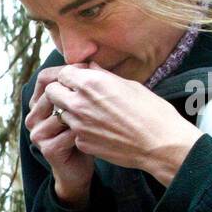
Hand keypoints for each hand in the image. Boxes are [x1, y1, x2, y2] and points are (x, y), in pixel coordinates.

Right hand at [25, 64, 96, 207]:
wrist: (79, 168)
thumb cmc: (83, 134)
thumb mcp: (82, 106)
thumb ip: (82, 85)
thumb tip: (91, 61)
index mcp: (38, 104)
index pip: (45, 78)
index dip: (69, 72)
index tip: (92, 72)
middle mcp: (33, 117)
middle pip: (51, 92)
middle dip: (77, 90)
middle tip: (100, 89)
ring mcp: (37, 134)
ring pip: (60, 111)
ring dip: (84, 112)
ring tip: (101, 114)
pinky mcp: (47, 148)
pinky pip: (69, 131)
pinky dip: (86, 130)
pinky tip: (99, 131)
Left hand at [40, 65, 202, 184]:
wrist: (160, 144)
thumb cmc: (151, 111)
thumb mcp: (129, 85)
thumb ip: (103, 76)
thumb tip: (90, 67)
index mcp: (91, 83)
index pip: (62, 73)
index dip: (70, 75)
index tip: (78, 80)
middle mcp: (79, 103)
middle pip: (51, 92)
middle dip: (60, 91)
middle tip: (74, 95)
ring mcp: (78, 125)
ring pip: (59, 113)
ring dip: (70, 111)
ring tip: (91, 114)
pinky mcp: (82, 143)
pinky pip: (73, 132)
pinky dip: (81, 130)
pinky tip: (99, 131)